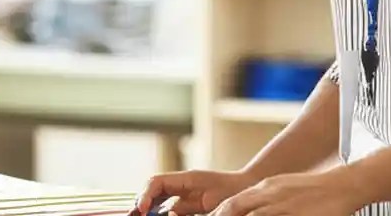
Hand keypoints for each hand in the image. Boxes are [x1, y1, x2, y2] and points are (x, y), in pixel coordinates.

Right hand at [130, 169, 257, 214]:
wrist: (251, 187)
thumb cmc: (236, 191)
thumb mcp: (213, 201)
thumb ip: (189, 207)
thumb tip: (170, 212)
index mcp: (186, 179)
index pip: (156, 182)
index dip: (145, 195)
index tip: (143, 210)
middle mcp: (181, 185)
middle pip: (151, 191)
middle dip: (140, 205)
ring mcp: (184, 195)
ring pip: (158, 202)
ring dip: (149, 211)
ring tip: (142, 215)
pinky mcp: (188, 206)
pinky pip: (169, 209)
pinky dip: (161, 213)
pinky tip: (156, 214)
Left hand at [212, 169, 364, 215]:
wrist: (344, 184)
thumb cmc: (315, 191)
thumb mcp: (285, 191)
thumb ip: (266, 201)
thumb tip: (249, 211)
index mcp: (265, 188)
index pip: (232, 204)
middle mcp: (269, 195)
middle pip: (233, 209)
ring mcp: (281, 205)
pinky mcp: (295, 214)